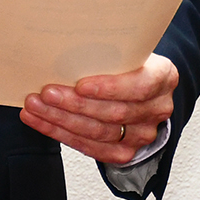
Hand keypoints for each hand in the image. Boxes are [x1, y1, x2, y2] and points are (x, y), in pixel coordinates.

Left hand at [20, 53, 178, 164]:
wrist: (139, 87)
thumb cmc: (127, 63)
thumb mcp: (127, 50)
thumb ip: (109, 52)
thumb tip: (68, 47)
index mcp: (163, 77)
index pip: (139, 87)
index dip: (109, 88)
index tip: (80, 84)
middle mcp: (157, 109)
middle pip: (113, 113)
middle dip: (74, 104)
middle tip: (45, 93)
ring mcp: (142, 135)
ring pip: (97, 132)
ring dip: (60, 120)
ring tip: (35, 106)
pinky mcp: (124, 152)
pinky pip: (89, 148)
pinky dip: (61, 134)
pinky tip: (41, 122)